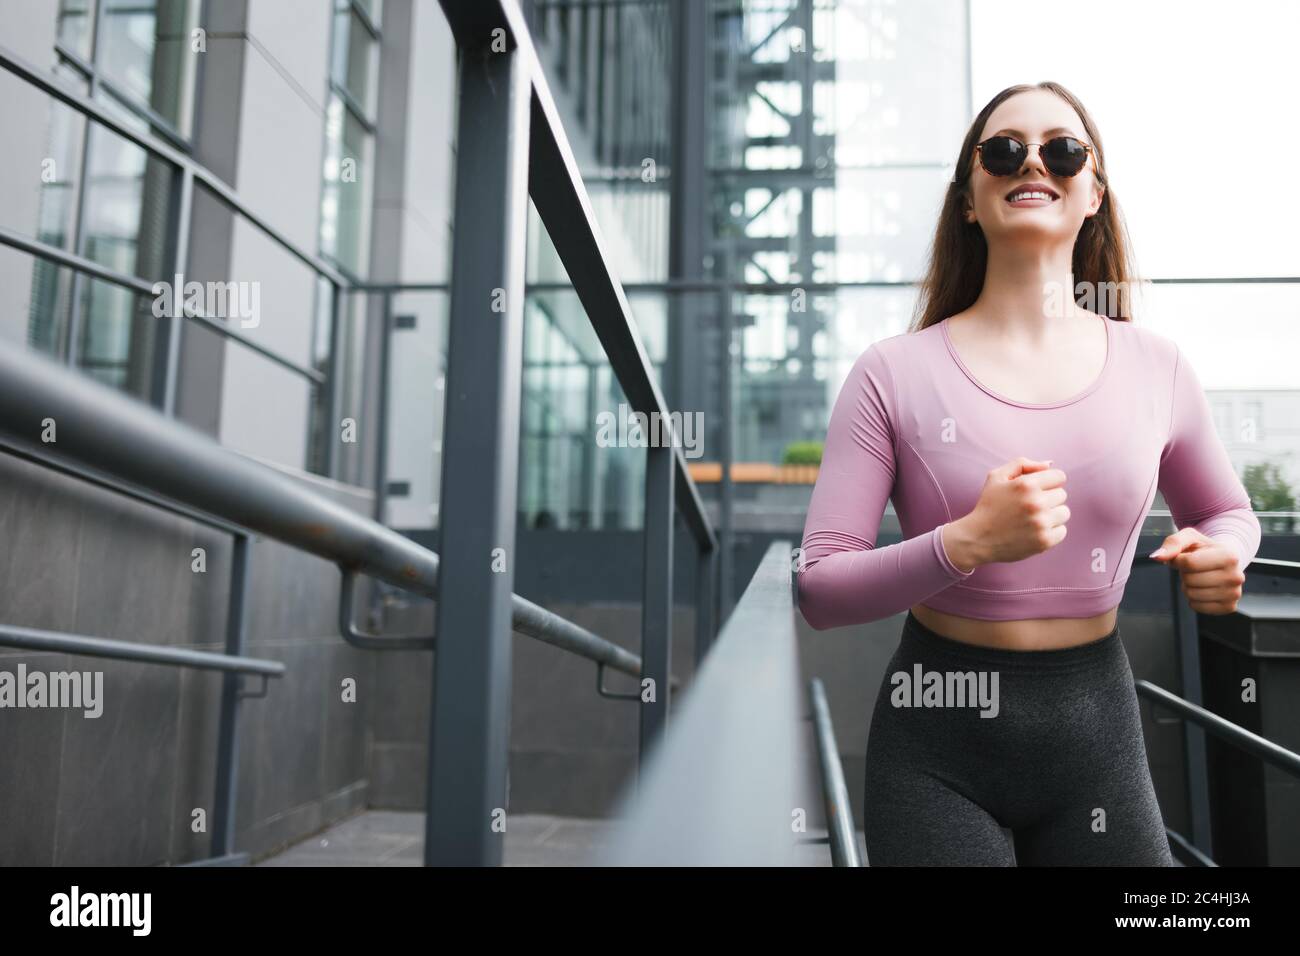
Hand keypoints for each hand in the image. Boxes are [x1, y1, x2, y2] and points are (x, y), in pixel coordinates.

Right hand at [946, 457, 1068, 568]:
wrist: (978, 539)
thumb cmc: (989, 506)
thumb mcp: (996, 477)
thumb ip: (1022, 464)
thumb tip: (1049, 464)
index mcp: (1026, 484)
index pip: (1059, 476)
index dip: (1048, 481)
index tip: (1037, 489)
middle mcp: (1036, 503)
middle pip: (1062, 494)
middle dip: (1048, 497)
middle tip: (1030, 506)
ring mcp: (1041, 523)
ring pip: (1064, 512)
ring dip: (1052, 514)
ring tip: (1033, 518)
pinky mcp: (1044, 541)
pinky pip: (1062, 531)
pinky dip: (1051, 531)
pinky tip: (1034, 530)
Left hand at [1149, 528, 1244, 613]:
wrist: (1223, 561)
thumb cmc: (1203, 548)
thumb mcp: (1189, 538)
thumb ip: (1172, 543)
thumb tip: (1156, 556)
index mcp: (1230, 556)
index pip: (1189, 563)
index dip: (1178, 560)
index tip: (1183, 557)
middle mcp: (1236, 576)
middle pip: (1190, 580)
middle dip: (1184, 573)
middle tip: (1193, 568)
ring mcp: (1234, 594)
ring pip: (1192, 595)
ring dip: (1188, 586)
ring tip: (1198, 577)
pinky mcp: (1229, 607)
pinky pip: (1197, 607)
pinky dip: (1193, 598)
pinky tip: (1202, 588)